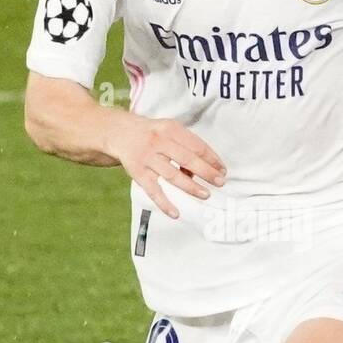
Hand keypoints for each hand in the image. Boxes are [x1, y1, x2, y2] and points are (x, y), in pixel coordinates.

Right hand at [111, 112, 225, 217]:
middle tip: (220, 182)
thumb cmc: (153, 134)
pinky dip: (164, 204)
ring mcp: (147, 158)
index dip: (211, 158)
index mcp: (170, 129)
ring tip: (206, 194)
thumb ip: (185, 146)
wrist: (120, 133)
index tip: (222, 169)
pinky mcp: (138, 173)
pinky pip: (153, 191)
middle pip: (187, 159)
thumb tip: (201, 171)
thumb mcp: (169, 131)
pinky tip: (176, 213)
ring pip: (172, 175)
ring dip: (191, 186)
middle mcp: (158, 142)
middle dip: (206, 172)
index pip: (196, 145)